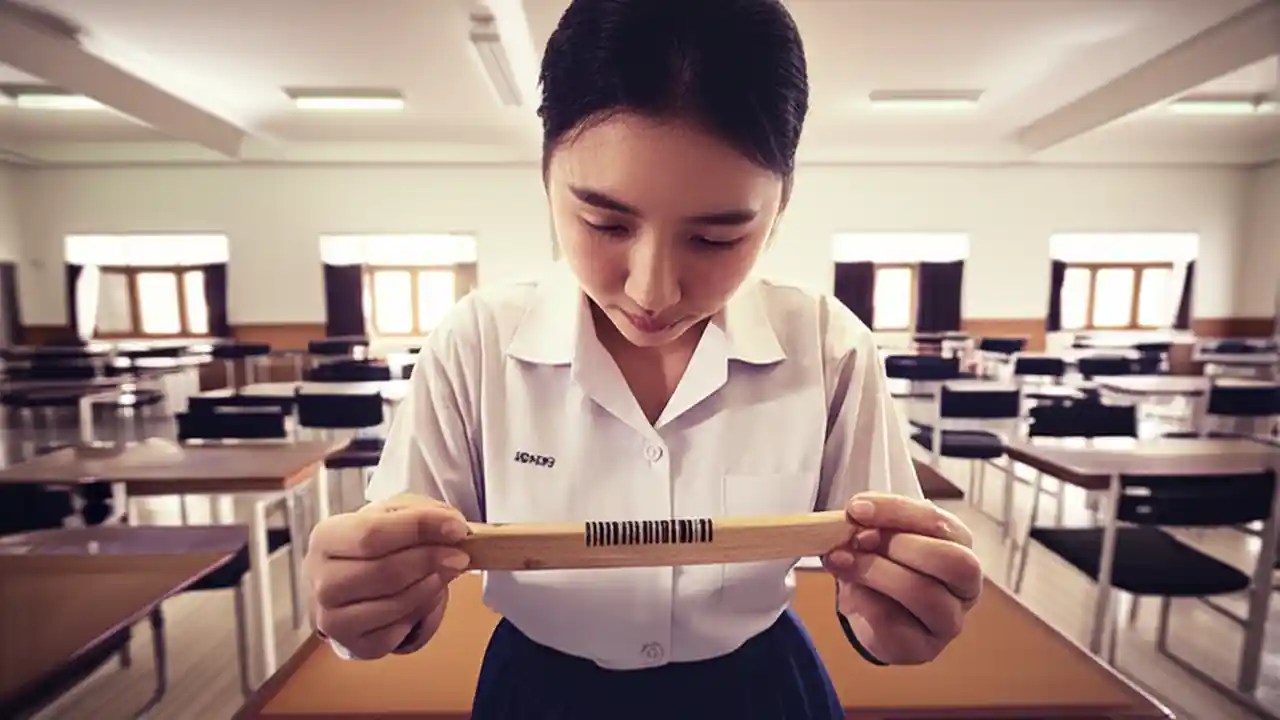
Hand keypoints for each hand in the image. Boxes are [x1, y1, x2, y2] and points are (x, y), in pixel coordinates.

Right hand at [304, 494, 470, 659]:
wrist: (351, 582)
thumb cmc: (375, 545)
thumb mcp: (392, 514)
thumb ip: (419, 512)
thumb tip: (452, 526)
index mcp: (325, 538)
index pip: (371, 533)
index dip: (418, 529)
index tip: (457, 527)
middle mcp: (321, 581)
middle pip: (384, 572)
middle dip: (430, 561)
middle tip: (460, 555)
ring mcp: (333, 619)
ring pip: (394, 603)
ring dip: (430, 587)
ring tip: (446, 572)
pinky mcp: (355, 645)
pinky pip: (398, 632)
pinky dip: (422, 612)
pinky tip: (428, 596)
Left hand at [821, 492, 981, 664]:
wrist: (874, 613)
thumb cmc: (883, 564)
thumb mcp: (878, 537)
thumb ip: (870, 528)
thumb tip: (849, 526)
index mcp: (959, 544)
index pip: (940, 523)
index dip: (897, 512)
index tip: (856, 508)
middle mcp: (965, 584)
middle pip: (953, 561)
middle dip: (899, 544)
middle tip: (858, 539)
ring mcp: (950, 620)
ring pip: (925, 594)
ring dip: (877, 572)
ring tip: (843, 561)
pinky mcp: (924, 647)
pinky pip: (893, 623)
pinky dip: (864, 602)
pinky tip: (849, 592)